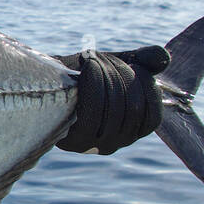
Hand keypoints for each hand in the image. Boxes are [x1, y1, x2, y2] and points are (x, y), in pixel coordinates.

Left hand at [53, 45, 169, 154]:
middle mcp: (114, 143)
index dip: (149, 90)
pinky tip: (85, 70)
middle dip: (123, 75)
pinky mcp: (73, 141)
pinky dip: (92, 85)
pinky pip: (92, 114)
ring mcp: (94, 145)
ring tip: (93, 60)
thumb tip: (163, 58)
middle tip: (105, 57)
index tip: (136, 66)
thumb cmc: (81, 73)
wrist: (41, 79)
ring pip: (115, 110)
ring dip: (106, 77)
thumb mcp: (116, 63)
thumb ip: (142, 60)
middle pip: (135, 109)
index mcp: (128, 130)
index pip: (152, 118)